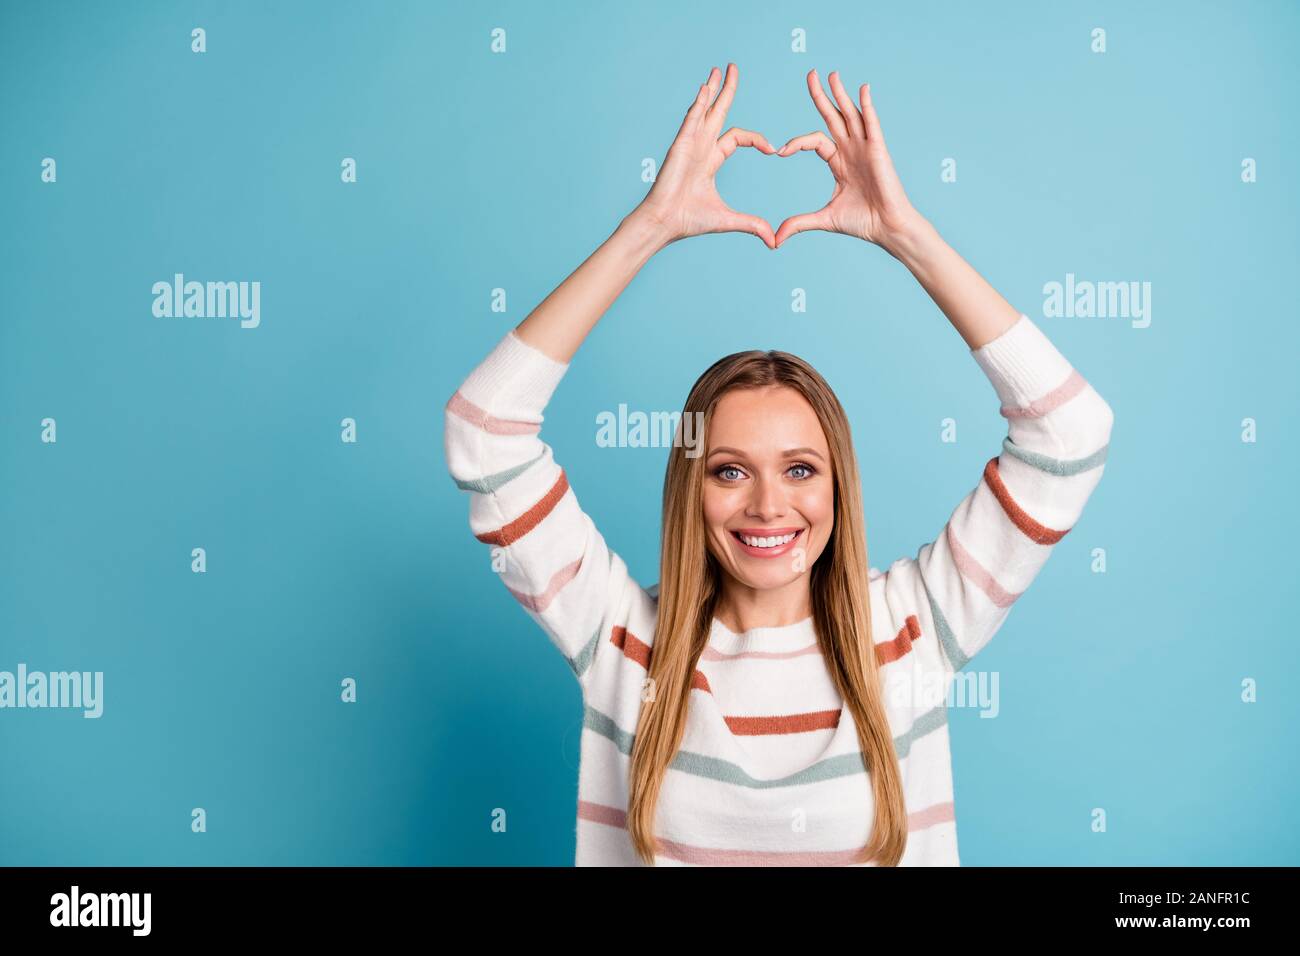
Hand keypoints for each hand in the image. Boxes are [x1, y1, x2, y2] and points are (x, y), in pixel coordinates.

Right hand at [632, 63, 777, 249]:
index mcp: (711, 160)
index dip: (757, 139)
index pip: (737, 137)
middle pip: (717, 112)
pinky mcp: (680, 145)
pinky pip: (692, 118)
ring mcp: (689, 144)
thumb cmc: (688, 221)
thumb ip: (752, 225)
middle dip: (726, 90)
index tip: (774, 149)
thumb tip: (774, 241)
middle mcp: (700, 147)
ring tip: (720, 70)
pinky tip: (707, 87)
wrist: (665, 223)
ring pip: (704, 109)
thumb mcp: (728, 219)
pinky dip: (700, 102)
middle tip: (733, 69)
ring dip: (713, 88)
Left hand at [773, 70, 920, 250]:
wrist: (887, 228)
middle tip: (810, 74)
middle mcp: (851, 150)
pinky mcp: (878, 150)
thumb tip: (775, 239)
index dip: (797, 143)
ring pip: (850, 115)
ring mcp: (865, 148)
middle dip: (821, 96)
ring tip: (831, 74)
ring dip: (841, 94)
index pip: (815, 141)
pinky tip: (862, 89)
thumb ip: (799, 223)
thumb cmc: (863, 222)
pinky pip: (871, 123)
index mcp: (838, 162)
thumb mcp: (824, 219)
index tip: (780, 152)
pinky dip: (867, 106)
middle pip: (833, 117)